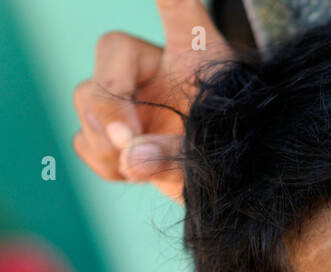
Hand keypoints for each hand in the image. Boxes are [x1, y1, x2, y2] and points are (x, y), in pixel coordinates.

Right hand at [72, 0, 231, 201]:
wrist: (230, 188)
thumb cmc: (235, 153)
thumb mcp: (217, 149)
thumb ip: (177, 153)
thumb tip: (131, 157)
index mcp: (192, 53)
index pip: (179, 8)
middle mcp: (153, 67)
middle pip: (108, 56)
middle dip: (109, 103)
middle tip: (126, 140)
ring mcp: (129, 101)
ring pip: (87, 100)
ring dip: (106, 140)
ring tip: (140, 167)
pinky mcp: (114, 136)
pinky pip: (87, 142)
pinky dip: (105, 162)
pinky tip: (132, 173)